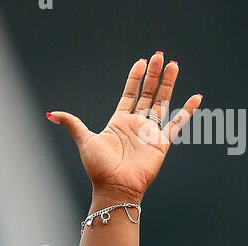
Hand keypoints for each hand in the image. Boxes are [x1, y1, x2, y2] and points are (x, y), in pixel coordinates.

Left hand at [46, 52, 200, 201]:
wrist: (115, 188)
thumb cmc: (99, 168)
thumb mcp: (85, 140)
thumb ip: (72, 123)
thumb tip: (52, 114)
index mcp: (119, 122)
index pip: (130, 94)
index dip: (135, 78)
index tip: (141, 62)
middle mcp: (136, 125)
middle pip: (147, 94)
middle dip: (153, 75)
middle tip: (159, 56)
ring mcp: (150, 133)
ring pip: (162, 102)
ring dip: (168, 84)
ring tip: (173, 65)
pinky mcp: (162, 143)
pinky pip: (177, 124)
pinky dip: (187, 111)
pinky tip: (196, 97)